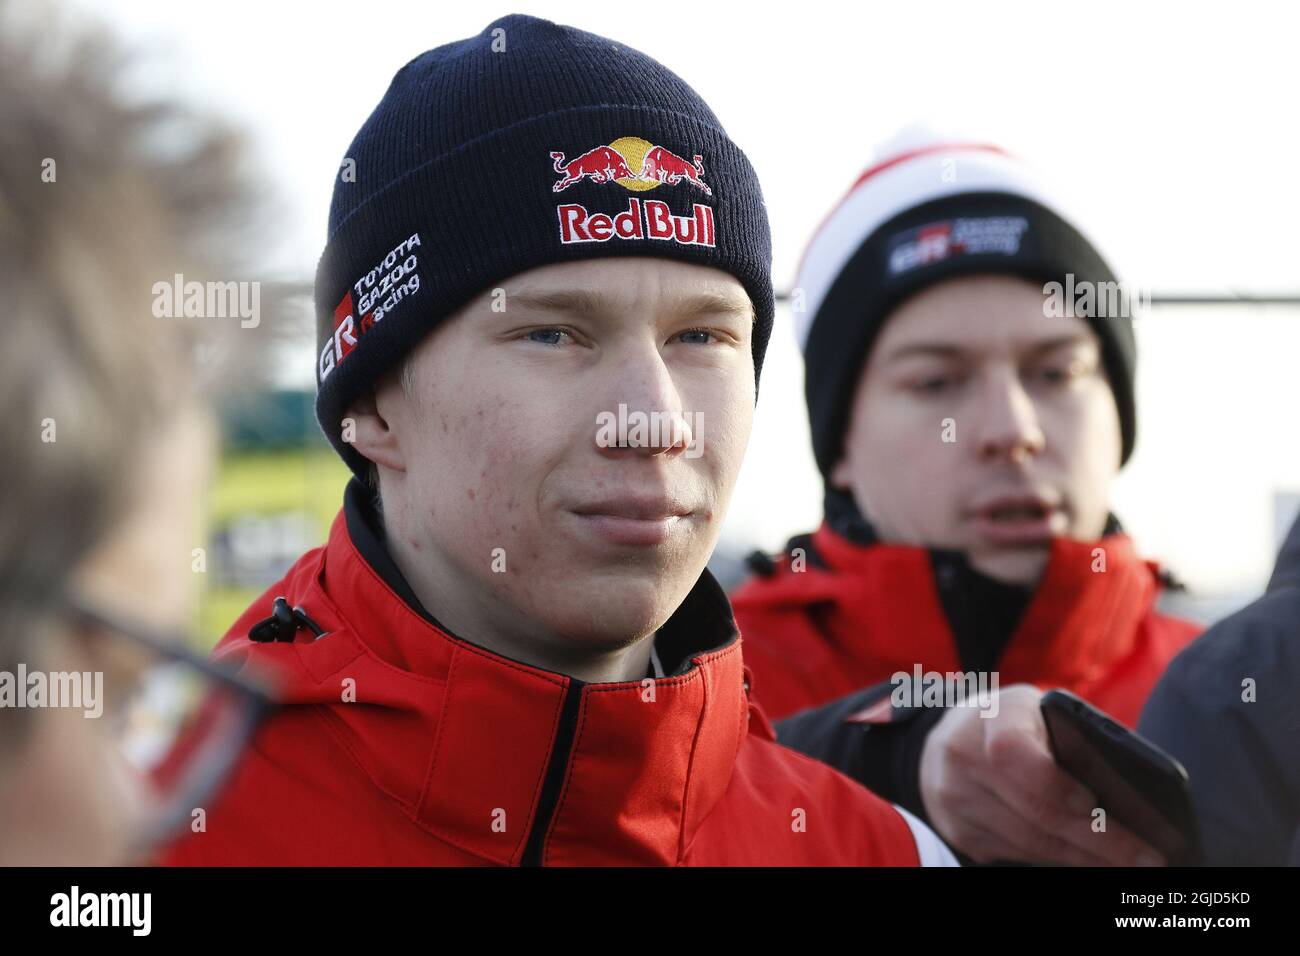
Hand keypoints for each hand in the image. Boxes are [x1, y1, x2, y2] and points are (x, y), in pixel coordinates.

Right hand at [918, 684, 1164, 865]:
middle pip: (1034, 811)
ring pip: (1031, 841)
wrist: (949, 738)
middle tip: (1148, 857)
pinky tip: (1090, 860)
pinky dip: (1059, 860)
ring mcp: (956, 798)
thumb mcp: (1038, 711)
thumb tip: (1127, 788)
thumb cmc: (1012, 721)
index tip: (1094, 804)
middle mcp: (963, 756)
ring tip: (1131, 864)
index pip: (1013, 751)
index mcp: (992, 716)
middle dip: (1099, 839)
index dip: (1054, 783)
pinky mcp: (959, 831)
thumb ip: (1071, 736)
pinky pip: (1018, 853)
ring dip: (1086, 858)